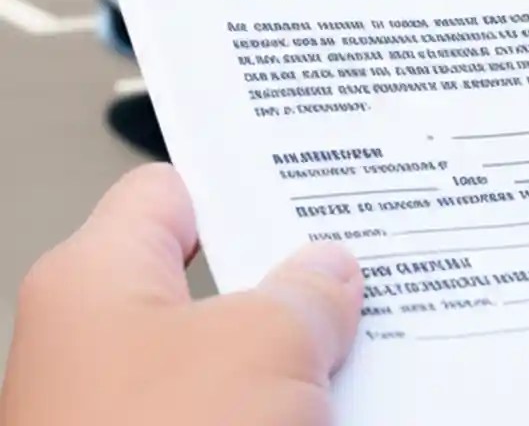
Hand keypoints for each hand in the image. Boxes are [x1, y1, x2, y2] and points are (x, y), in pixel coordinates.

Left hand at [0, 163, 364, 425]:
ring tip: (383, 336)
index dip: (248, 180)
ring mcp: (138, 414)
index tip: (317, 174)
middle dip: (298, 278)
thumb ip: (306, 292)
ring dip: (307, 355)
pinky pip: (247, 417)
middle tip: (371, 262)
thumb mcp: (260, 345)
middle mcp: (108, 345)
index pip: (174, 195)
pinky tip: (355, 407)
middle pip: (219, 283)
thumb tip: (328, 274)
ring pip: (241, 361)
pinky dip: (297, 412)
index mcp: (97, 282)